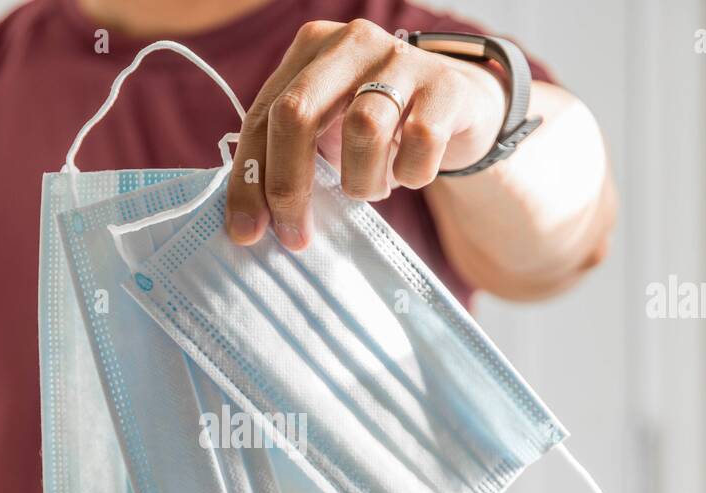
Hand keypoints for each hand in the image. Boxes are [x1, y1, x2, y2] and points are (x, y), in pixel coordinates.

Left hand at [225, 19, 505, 250]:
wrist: (459, 108)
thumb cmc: (379, 126)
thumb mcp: (327, 130)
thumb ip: (286, 155)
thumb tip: (247, 222)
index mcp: (309, 50)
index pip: (263, 115)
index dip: (250, 178)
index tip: (246, 231)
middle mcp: (351, 43)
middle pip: (298, 113)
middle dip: (289, 185)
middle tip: (295, 236)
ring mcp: (401, 58)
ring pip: (363, 129)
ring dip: (361, 181)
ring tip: (370, 189)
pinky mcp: (446, 85)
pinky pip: (419, 141)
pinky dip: (410, 174)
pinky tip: (410, 173)